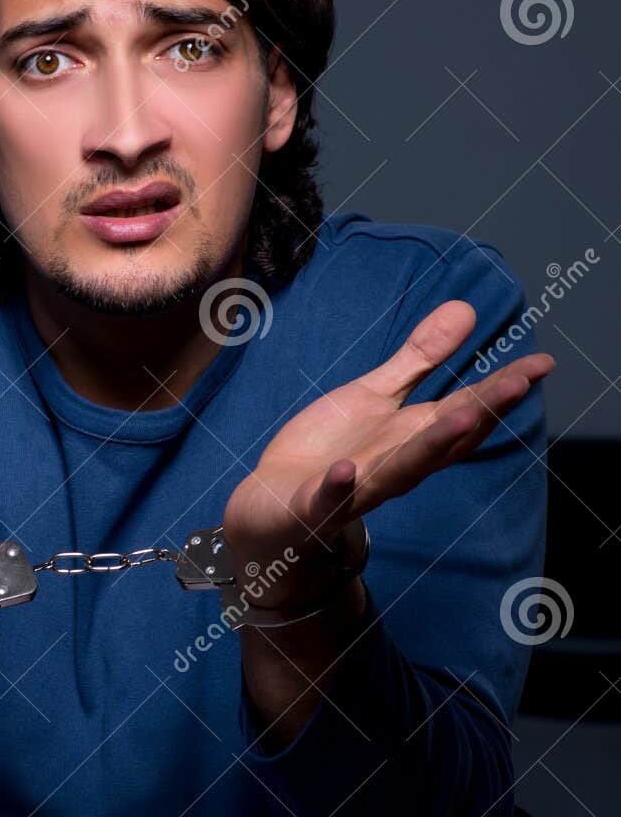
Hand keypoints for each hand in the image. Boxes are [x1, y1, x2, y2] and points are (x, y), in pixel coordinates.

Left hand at [222, 299, 554, 609]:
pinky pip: (328, 500)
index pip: (465, 410)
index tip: (542, 362)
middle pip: (444, 439)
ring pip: (400, 472)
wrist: (274, 508)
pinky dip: (338, 488)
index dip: (502, 388)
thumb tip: (465, 308)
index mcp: (412, 437)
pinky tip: (347, 471)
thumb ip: (419, 359)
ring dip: (430, 448)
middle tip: (518, 382)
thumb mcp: (375, 396)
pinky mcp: (314, 508)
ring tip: (460, 420)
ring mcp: (356, 489)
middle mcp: (395, 465)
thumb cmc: (331, 449)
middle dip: (481, 412)